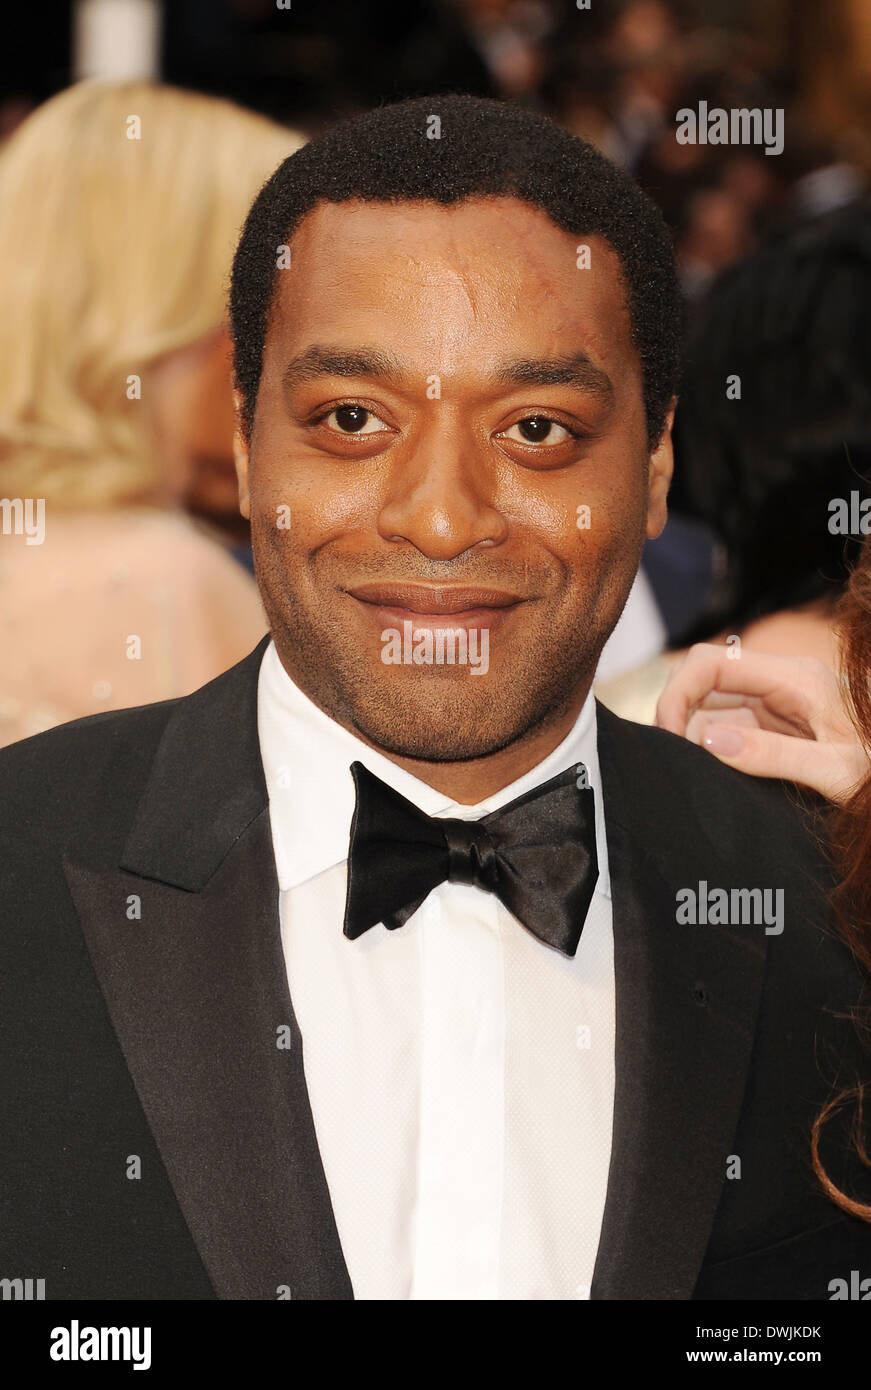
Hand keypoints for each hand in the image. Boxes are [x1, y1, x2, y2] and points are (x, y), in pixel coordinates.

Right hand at [655, 643, 869, 803]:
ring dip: (689, 730)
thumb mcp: (836, 772)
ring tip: (687, 768)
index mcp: (797, 678)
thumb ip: (774, 756)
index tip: (668, 734)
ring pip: (708, 701)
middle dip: (676, 708)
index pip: (714, 662)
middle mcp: (780, 682)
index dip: (679, 692)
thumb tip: (708, 741)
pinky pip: (723, 725)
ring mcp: (774, 702)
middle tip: (670, 754)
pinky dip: (705, 744)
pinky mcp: (770, 726)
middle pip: (703, 674)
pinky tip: (704, 769)